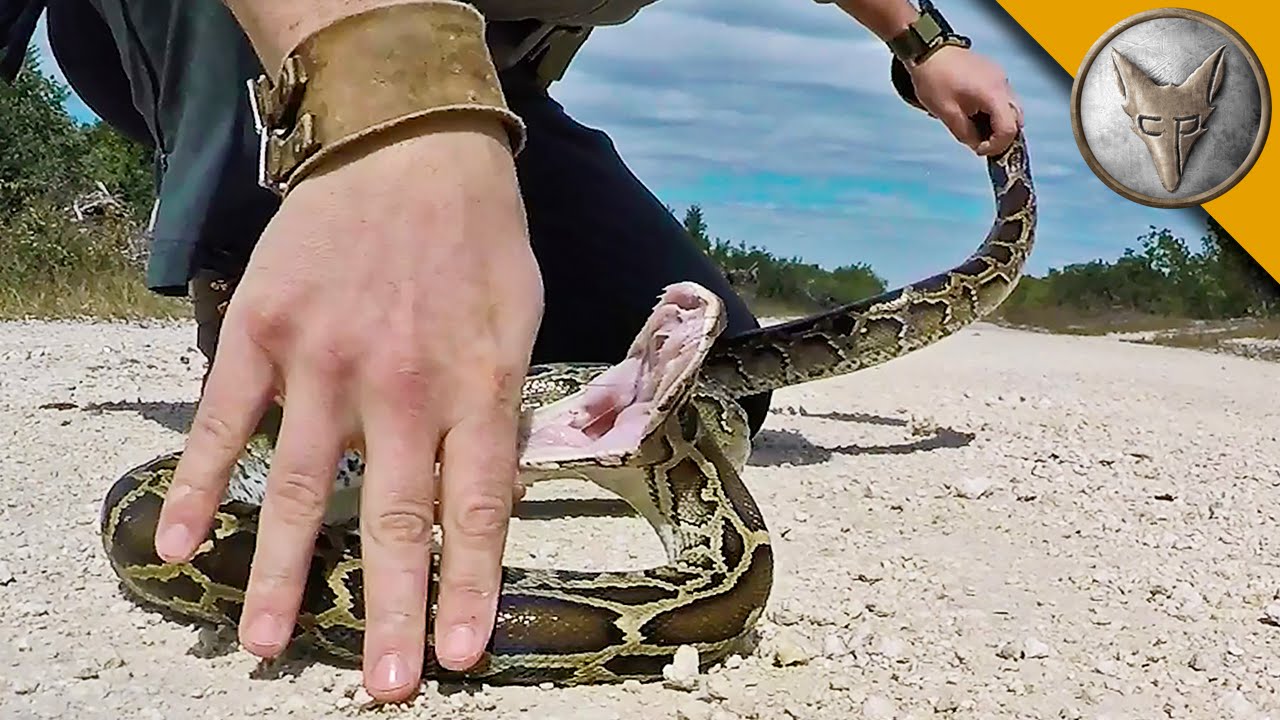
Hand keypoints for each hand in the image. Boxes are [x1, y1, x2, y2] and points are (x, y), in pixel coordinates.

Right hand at [152, 115, 542, 702]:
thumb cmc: (477, 238)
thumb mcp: (521, 321)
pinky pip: (227, 422)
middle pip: (393, 518)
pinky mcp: (265, 332)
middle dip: (388, 610)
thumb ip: (503, 409)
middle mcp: (401, 385)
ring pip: (302, 486)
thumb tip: (489, 496)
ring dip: (280, 572)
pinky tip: (179, 542)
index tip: (461, 654)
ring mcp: (325, 360)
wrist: (408, 143)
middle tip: (381, 685)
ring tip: (263, 644)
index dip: (469, 587)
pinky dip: (201, 483)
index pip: (476, 509)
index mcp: (476, 385)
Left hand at [908, 45, 1024, 155]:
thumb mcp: (946, 114)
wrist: (928, 51)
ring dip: (999, 124)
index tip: (980, 150)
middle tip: (981, 144)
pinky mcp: (995, 74)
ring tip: (977, 129)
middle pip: (1016, 119)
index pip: (1009, 128)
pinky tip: (976, 115)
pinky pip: (1003, 98)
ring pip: (1012, 109)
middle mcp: (1003, 84)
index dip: (997, 145)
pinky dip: (995, 111)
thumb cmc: (935, 79)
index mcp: (992, 94)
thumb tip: (977, 145)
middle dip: (1002, 136)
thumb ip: (965, 134)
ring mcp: (1001, 77)